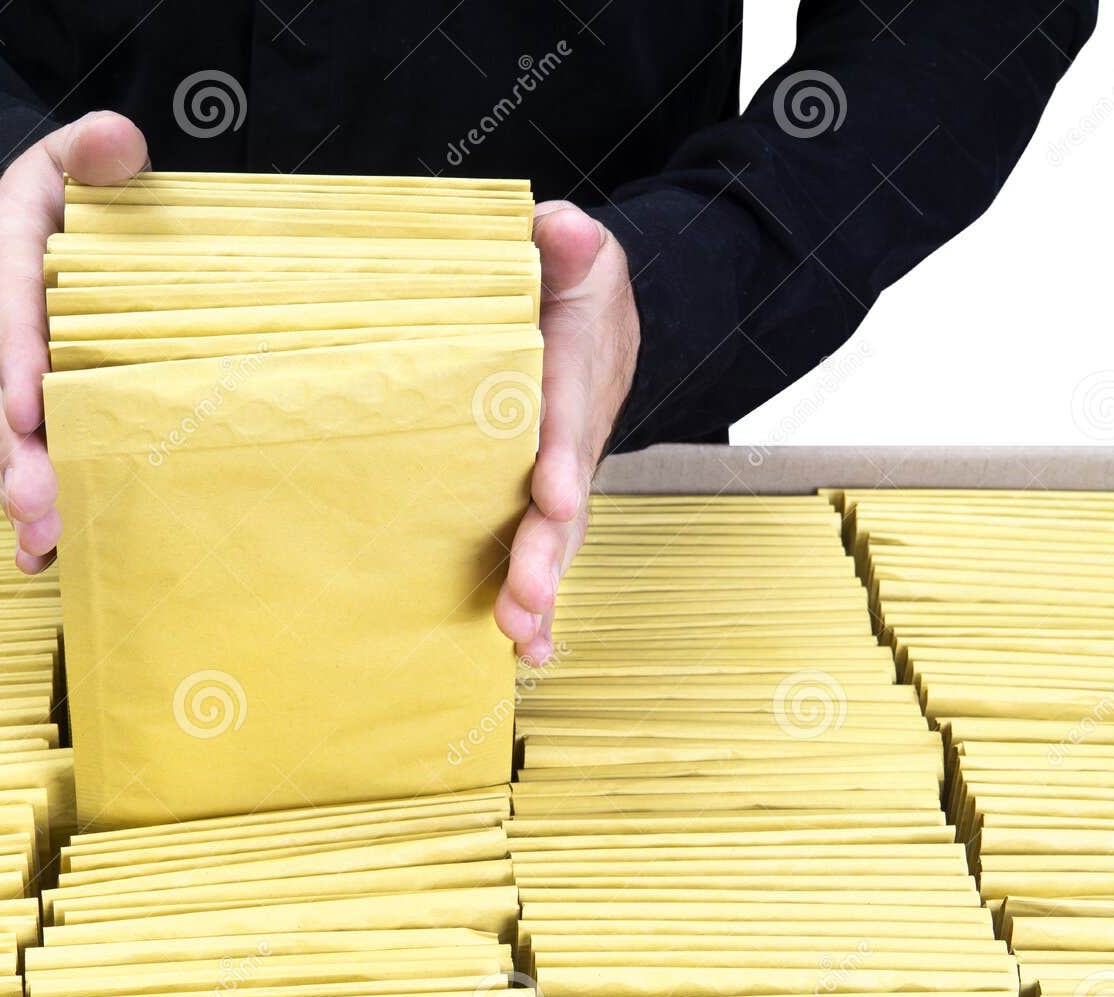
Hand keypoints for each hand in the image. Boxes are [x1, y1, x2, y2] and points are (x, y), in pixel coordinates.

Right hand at [0, 110, 148, 572]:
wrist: (18, 226)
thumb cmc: (63, 197)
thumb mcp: (72, 157)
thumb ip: (95, 150)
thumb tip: (119, 139)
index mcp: (1, 251)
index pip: (7, 303)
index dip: (17, 356)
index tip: (32, 406)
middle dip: (17, 451)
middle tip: (40, 502)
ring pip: (0, 435)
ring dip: (18, 490)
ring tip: (43, 540)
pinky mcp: (10, 405)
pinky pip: (11, 455)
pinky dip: (22, 506)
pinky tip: (40, 558)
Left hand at [494, 202, 639, 663]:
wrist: (593, 327)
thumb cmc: (571, 291)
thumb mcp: (576, 254)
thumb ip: (567, 244)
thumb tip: (560, 229)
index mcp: (572, 378)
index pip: (567, 417)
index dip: (561, 456)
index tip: (553, 494)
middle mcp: (571, 441)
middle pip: (563, 504)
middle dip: (547, 553)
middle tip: (525, 598)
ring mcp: (558, 481)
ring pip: (554, 543)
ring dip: (540, 592)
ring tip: (520, 639)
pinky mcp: (538, 504)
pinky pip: (540, 555)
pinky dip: (538, 604)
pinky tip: (523, 650)